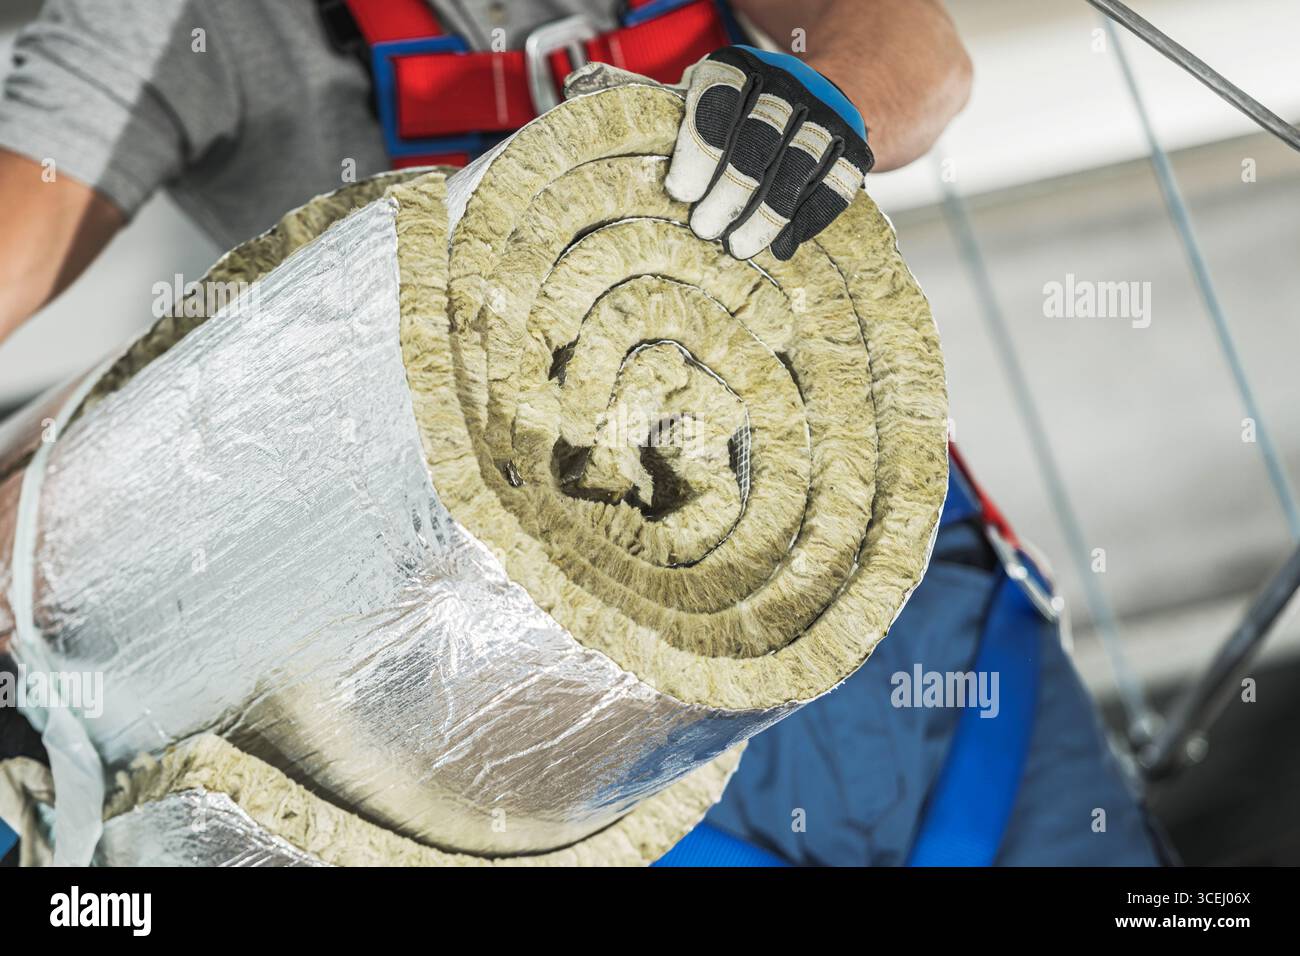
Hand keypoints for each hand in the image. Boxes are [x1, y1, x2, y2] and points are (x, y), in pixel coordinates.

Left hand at [665, 45, 873, 260]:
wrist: (817, 101)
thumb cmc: (738, 117)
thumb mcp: (705, 106)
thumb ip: (682, 127)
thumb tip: (656, 175)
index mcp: (740, 67)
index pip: (718, 102)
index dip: (700, 149)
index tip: (681, 193)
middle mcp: (787, 83)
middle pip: (758, 140)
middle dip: (729, 190)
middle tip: (705, 228)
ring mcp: (826, 113)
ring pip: (797, 166)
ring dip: (766, 214)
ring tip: (739, 246)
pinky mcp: (855, 147)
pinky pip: (834, 187)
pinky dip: (806, 221)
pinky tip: (782, 246)